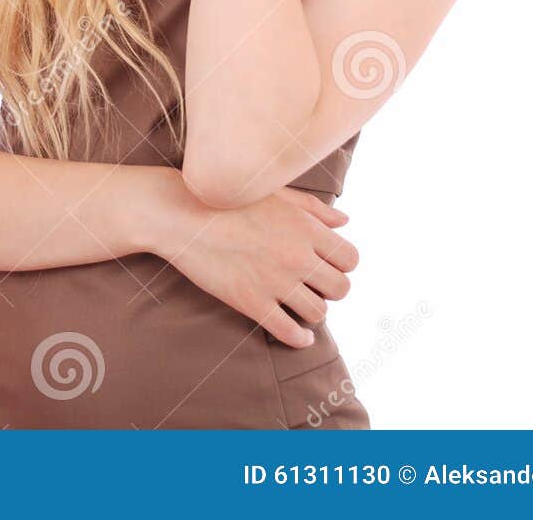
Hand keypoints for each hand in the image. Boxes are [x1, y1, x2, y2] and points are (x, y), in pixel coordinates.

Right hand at [151, 182, 357, 347]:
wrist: (182, 214)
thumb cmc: (228, 199)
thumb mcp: (276, 194)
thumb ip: (313, 208)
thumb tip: (344, 220)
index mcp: (305, 227)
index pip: (350, 258)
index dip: (342, 265)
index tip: (327, 266)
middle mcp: (297, 255)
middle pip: (340, 288)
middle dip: (330, 290)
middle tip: (313, 287)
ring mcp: (275, 281)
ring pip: (319, 313)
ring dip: (313, 312)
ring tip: (300, 305)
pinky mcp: (251, 301)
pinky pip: (289, 332)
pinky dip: (299, 339)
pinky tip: (298, 335)